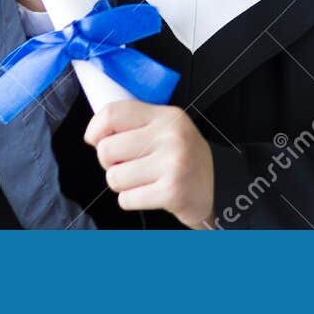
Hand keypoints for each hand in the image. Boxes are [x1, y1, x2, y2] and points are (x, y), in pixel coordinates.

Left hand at [84, 101, 214, 228]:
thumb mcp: (165, 130)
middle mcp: (171, 135)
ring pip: (114, 177)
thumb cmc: (183, 158)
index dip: (95, 128)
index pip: (113, 112)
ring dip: (122, 185)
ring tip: (143, 180)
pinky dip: (133, 200)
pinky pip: (126, 199)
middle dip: (110, 163)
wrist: (219, 187)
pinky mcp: (172, 191)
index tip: (95, 139)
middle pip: (107, 149)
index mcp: (166, 116)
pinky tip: (150, 193)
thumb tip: (94, 134)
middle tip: (130, 165)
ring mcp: (173, 163)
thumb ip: (135, 125)